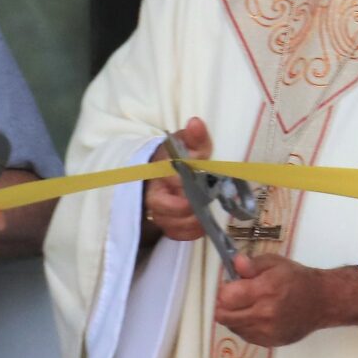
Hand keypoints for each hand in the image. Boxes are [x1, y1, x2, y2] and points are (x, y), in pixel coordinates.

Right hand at [144, 117, 212, 243]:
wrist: (171, 171)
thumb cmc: (181, 156)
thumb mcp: (189, 143)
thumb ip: (194, 137)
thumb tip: (195, 122)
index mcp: (157, 170)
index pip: (165, 177)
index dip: (180, 182)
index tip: (196, 178)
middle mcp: (152, 191)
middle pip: (160, 206)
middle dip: (184, 206)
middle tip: (204, 201)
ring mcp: (158, 209)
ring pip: (168, 223)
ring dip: (189, 222)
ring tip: (206, 216)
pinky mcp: (166, 223)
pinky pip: (174, 234)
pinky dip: (189, 233)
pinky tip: (202, 226)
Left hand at [212, 254, 357, 347]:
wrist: (322, 302)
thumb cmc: (297, 280)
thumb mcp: (275, 263)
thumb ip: (252, 264)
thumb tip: (235, 263)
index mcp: (265, 290)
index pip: (226, 297)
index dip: (223, 290)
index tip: (229, 284)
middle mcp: (264, 314)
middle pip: (224, 315)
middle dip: (223, 304)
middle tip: (233, 296)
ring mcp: (267, 331)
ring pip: (232, 326)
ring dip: (233, 315)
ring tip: (246, 304)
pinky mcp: (270, 342)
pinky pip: (244, 335)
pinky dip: (244, 325)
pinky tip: (254, 315)